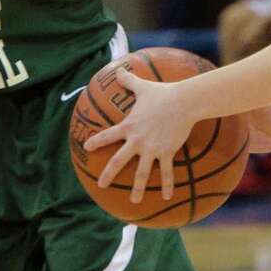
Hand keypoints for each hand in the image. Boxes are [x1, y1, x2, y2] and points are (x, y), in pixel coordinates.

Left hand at [83, 68, 196, 203]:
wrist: (183, 102)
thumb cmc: (163, 93)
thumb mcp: (143, 86)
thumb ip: (128, 80)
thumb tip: (119, 69)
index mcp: (129, 126)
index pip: (108, 135)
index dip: (96, 141)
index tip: (86, 147)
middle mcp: (137, 141)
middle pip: (119, 160)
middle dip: (108, 174)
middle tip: (101, 185)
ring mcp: (152, 149)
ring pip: (142, 173)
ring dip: (137, 189)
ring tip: (134, 201)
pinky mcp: (167, 153)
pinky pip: (166, 172)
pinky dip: (167, 185)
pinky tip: (166, 197)